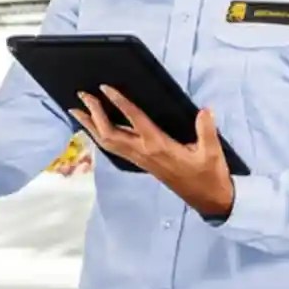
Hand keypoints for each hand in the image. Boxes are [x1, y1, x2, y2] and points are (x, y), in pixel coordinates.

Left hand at [69, 85, 233, 217]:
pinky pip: (114, 149)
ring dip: (91, 126)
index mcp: (159, 146)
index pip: (134, 119)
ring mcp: (140, 159)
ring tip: (76, 111)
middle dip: (94, 114)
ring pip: (107, 142)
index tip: (104, 88)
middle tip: (81, 95)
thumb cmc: (210, 175)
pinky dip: (100, 137)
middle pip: (110, 133)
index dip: (119, 103)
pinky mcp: (141, 163)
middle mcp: (143, 152)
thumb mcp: (212, 152)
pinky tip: (94, 129)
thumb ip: (207, 129)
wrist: (208, 200)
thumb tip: (205, 110)